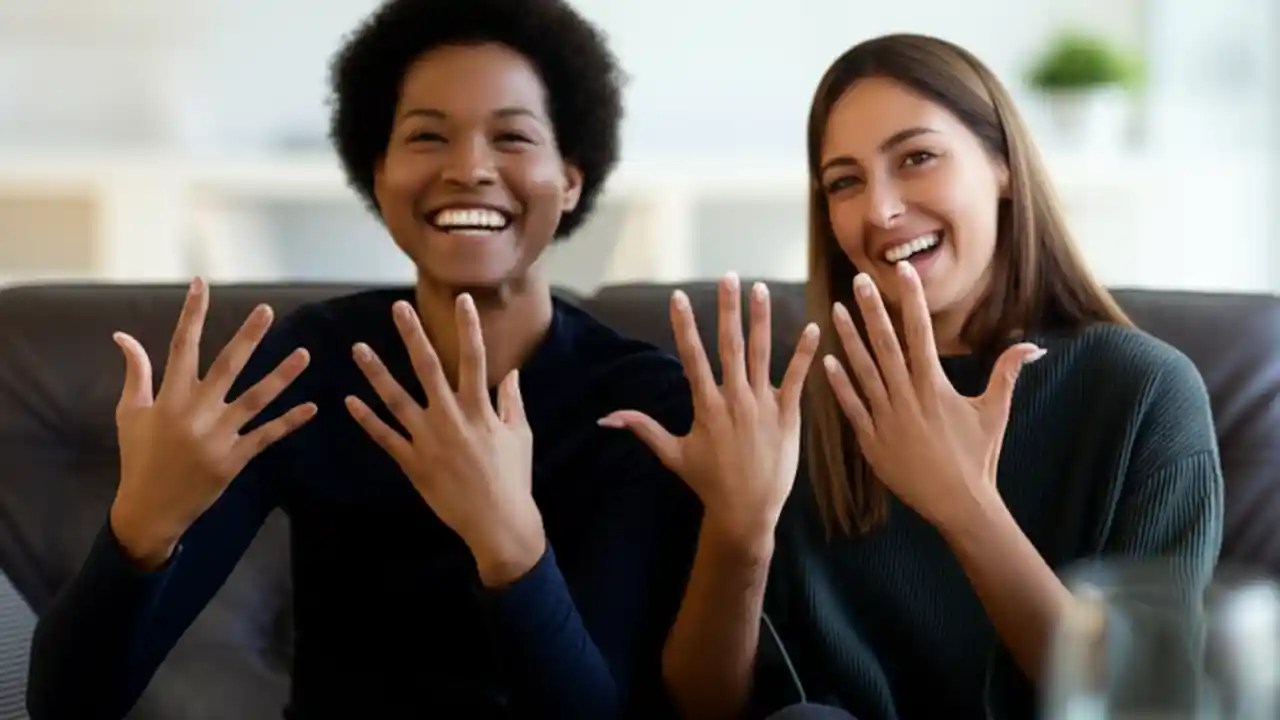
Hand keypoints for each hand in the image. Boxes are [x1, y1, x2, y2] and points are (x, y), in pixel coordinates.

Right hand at [110, 278, 316, 569]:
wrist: (149, 510)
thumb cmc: (139, 457)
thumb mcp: (131, 413)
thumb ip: (135, 372)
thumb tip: (123, 335)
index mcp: (169, 398)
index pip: (181, 345)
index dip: (192, 313)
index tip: (202, 284)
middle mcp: (195, 412)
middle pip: (227, 366)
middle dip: (248, 337)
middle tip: (268, 310)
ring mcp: (217, 437)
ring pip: (256, 399)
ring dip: (282, 376)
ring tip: (305, 354)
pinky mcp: (234, 459)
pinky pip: (266, 435)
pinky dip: (288, 421)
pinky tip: (312, 407)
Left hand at [346, 294, 540, 586]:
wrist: (497, 522)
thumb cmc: (513, 477)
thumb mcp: (520, 435)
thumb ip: (512, 401)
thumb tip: (511, 373)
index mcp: (480, 409)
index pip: (474, 358)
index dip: (468, 327)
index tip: (462, 299)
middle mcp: (450, 418)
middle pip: (427, 368)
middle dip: (412, 335)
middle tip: (397, 309)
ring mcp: (428, 440)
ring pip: (395, 399)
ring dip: (376, 372)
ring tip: (357, 348)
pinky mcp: (412, 463)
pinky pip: (385, 437)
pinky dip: (366, 419)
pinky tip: (350, 400)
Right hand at [599, 274, 819, 550]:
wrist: (747, 511)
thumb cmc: (709, 483)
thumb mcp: (673, 454)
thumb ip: (643, 429)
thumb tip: (605, 418)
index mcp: (707, 405)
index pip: (693, 356)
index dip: (685, 325)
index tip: (680, 296)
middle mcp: (734, 399)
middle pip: (730, 345)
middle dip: (728, 309)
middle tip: (728, 277)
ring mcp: (763, 406)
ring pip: (762, 353)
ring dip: (761, 319)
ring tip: (761, 288)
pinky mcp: (787, 416)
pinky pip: (796, 378)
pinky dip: (804, 353)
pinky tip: (812, 327)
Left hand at [822, 261, 1044, 532]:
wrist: (959, 505)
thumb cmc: (979, 458)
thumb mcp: (994, 412)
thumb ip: (1007, 374)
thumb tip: (1034, 346)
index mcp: (935, 387)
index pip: (921, 332)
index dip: (912, 299)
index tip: (902, 271)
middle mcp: (908, 398)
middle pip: (887, 345)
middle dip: (872, 311)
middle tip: (859, 280)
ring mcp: (887, 419)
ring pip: (863, 372)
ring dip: (848, 340)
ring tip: (834, 311)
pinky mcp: (872, 442)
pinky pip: (852, 408)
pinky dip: (839, 385)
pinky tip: (826, 362)